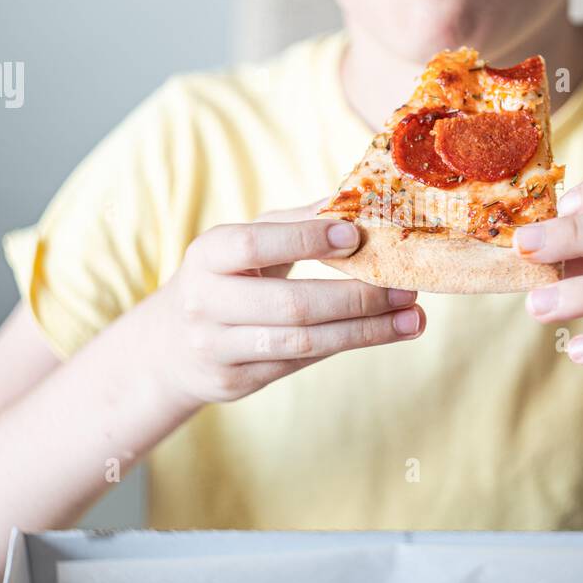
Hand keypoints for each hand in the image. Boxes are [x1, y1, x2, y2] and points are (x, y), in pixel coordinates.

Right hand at [159, 200, 423, 406]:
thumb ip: (297, 222)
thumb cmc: (225, 276)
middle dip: (357, 297)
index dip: (305, 239)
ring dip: (366, 331)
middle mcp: (205, 303)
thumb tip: (359, 201)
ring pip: (303, 342)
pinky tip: (381, 332)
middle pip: (291, 304)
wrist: (169, 345)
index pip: (254, 244)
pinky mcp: (234, 381)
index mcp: (208, 255)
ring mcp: (217, 347)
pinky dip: (345, 345)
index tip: (357, 236)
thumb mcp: (245, 241)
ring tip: (412, 318)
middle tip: (406, 288)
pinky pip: (299, 362)